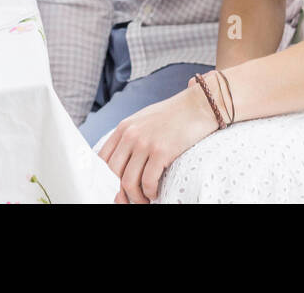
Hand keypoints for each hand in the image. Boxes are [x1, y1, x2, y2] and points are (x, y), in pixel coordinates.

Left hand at [98, 77, 221, 203]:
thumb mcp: (146, 119)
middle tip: (128, 200)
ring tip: (144, 200)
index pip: (102, 159)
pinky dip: (150, 193)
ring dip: (135, 197)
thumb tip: (124, 163)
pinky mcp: (161, 151)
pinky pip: (148, 181)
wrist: (200, 104)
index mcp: (124, 127)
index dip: (105, 178)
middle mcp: (130, 134)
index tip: (113, 189)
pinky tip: (155, 193)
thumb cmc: (176, 114)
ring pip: (128, 181)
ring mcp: (145, 143)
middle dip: (118, 192)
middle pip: (112, 173)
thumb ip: (132, 136)